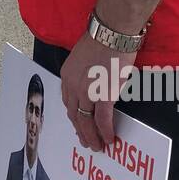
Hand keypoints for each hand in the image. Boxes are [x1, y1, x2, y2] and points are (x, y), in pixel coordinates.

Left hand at [59, 31, 136, 151]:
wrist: (111, 33)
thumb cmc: (101, 39)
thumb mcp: (82, 56)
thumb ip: (83, 72)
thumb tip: (92, 81)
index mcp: (67, 75)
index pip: (68, 102)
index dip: (74, 115)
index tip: (79, 124)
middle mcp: (72, 86)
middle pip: (74, 115)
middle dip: (80, 130)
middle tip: (86, 142)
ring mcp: (87, 93)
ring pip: (86, 121)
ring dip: (92, 136)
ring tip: (97, 146)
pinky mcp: (103, 96)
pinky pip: (103, 120)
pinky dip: (106, 132)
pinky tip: (110, 139)